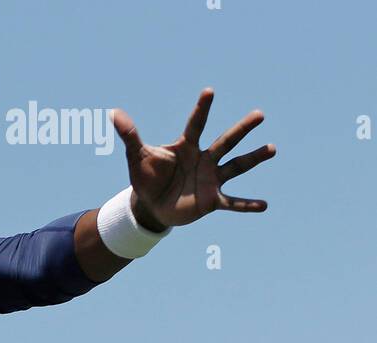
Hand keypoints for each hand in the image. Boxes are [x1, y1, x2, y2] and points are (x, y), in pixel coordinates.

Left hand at [113, 89, 274, 230]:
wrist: (151, 207)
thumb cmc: (146, 178)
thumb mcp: (136, 157)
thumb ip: (130, 136)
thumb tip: (114, 113)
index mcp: (187, 146)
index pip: (195, 125)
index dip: (201, 109)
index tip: (209, 91)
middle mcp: (204, 159)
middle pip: (225, 141)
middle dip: (242, 129)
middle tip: (260, 114)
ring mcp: (210, 179)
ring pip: (236, 166)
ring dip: (253, 158)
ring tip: (272, 148)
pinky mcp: (211, 200)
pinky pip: (232, 202)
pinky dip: (247, 205)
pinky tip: (264, 206)